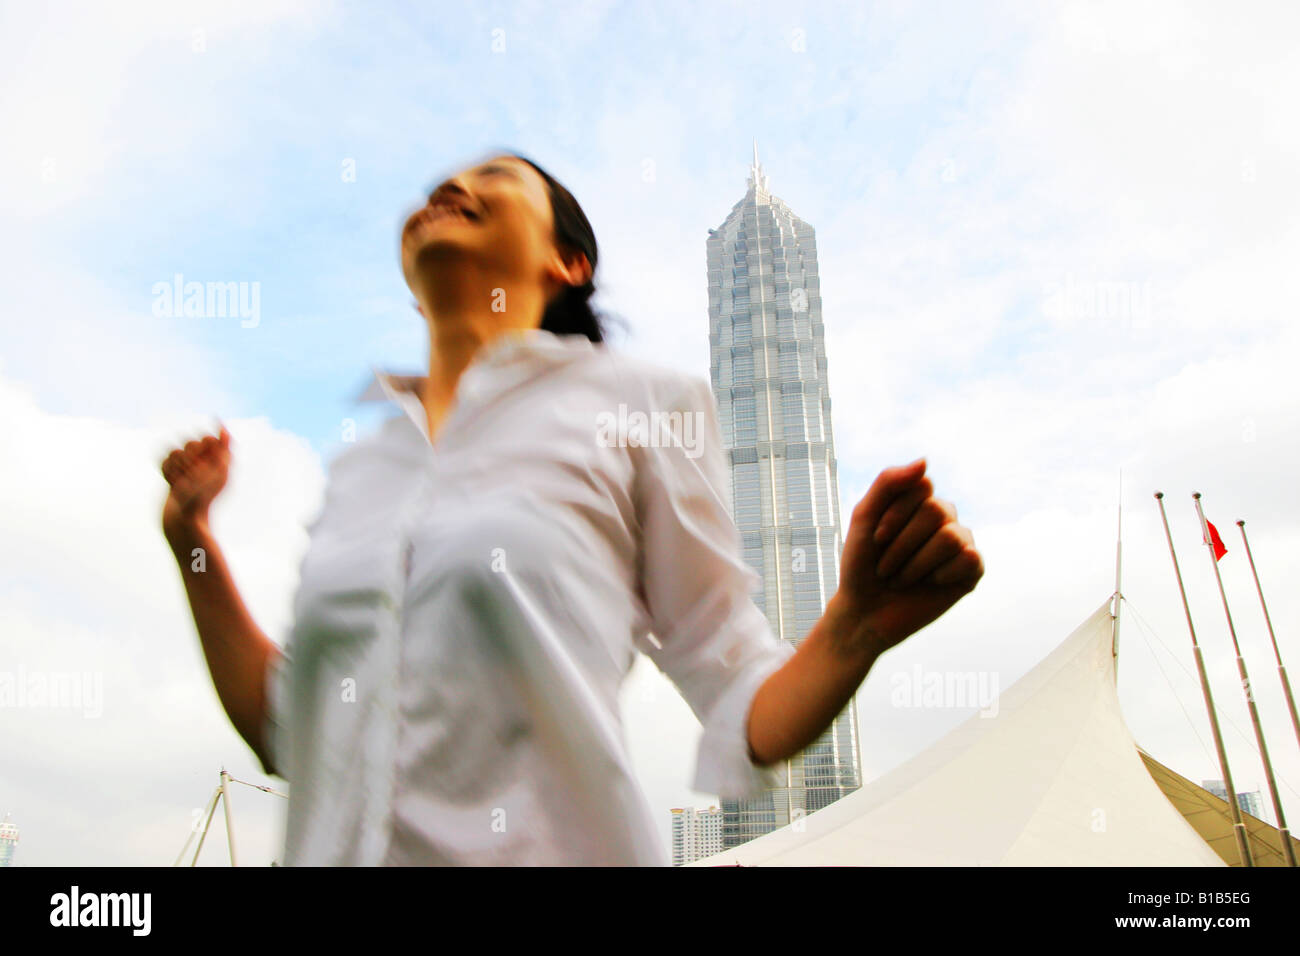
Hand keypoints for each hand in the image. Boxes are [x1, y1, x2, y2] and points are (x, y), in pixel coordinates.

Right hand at [161, 423, 231, 536]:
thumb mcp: (220, 473)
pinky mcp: (171, 473)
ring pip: (174, 451)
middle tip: (193, 478)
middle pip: (190, 443)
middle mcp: (202, 461)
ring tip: (181, 484)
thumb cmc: (205, 498)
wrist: (183, 520)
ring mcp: (185, 467)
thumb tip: (222, 426)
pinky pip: (162, 460)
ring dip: (177, 468)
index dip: (204, 450)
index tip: (205, 466)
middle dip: (189, 460)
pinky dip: (166, 472)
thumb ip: (223, 448)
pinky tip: (171, 484)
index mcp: (217, 460)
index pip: (207, 438)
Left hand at [833, 457, 982, 654]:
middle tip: (886, 567)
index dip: (895, 515)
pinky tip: (930, 584)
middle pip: (937, 511)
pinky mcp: (972, 570)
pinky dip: (941, 575)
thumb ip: (888, 482)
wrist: (865, 612)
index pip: (922, 486)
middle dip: (902, 544)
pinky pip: (969, 559)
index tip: (876, 539)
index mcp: (920, 501)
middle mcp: (945, 518)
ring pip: (951, 537)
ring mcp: (961, 542)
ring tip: (903, 578)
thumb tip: (926, 461)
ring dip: (916, 564)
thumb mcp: (864, 517)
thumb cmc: (862, 564)